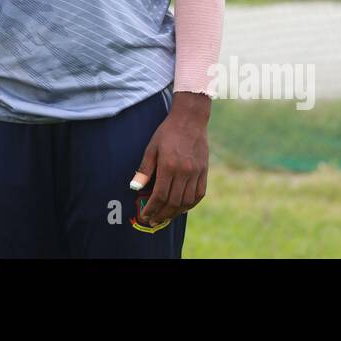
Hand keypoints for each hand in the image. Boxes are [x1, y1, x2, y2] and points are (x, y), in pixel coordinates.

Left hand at [132, 92, 209, 226]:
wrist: (190, 120)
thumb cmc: (167, 132)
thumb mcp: (151, 147)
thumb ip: (144, 169)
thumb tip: (135, 187)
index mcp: (169, 166)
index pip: (160, 195)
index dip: (152, 209)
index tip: (145, 216)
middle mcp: (184, 172)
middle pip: (174, 202)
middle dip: (162, 214)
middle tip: (153, 221)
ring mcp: (196, 172)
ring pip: (187, 201)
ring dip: (175, 213)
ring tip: (165, 216)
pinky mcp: (204, 171)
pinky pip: (199, 194)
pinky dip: (190, 204)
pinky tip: (182, 208)